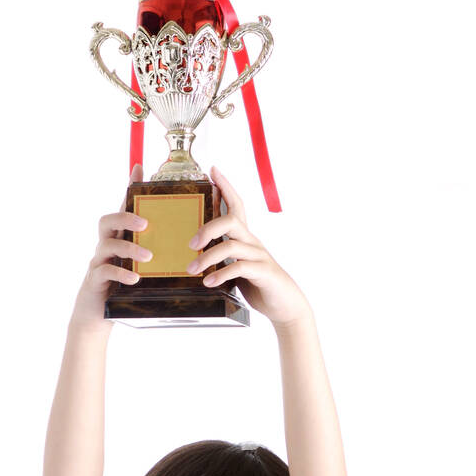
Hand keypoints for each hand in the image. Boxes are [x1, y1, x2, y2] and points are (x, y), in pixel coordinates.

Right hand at [70, 164, 151, 329]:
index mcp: (118, 240)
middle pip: (107, 221)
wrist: (97, 317)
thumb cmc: (122, 290)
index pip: (121, 209)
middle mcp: (105, 247)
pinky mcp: (95, 281)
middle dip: (125, 218)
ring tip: (147, 258)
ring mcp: (98, 263)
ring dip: (128, 249)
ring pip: (106, 246)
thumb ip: (154, 255)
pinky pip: (104, 272)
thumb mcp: (140, 269)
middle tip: (145, 224)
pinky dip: (120, 274)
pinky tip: (134, 279)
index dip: (128, 188)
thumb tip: (182, 244)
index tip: (139, 168)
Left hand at [186, 167, 310, 328]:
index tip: (213, 170)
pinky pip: (240, 268)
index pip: (237, 205)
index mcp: (246, 238)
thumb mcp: (236, 266)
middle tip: (191, 244)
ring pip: (232, 246)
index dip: (226, 186)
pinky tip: (209, 281)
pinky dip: (221, 274)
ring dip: (208, 257)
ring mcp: (260, 256)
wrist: (285, 305)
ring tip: (193, 270)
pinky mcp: (264, 273)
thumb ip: (221, 256)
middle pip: (232, 220)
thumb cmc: (257, 284)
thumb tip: (194, 254)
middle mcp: (253, 242)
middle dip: (208, 228)